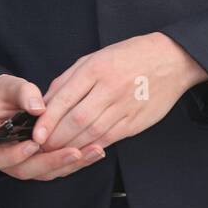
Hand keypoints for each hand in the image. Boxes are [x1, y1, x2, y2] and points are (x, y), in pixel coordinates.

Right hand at [0, 73, 106, 180]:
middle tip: (75, 152)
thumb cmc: (4, 93)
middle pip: (25, 170)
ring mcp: (23, 163)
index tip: (34, 144)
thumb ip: (23, 93)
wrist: (8, 100)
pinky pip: (57, 167)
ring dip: (70, 164)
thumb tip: (38, 108)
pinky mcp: (40, 161)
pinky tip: (95, 150)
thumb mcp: (8, 87)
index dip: (14, 155)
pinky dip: (76, 161)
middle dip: (52, 162)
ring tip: (94, 151)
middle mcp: (4, 158)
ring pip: (45, 172)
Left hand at [33, 33, 207, 153]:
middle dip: (56, 138)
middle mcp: (110, 88)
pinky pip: (109, 139)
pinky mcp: (136, 121)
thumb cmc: (129, 55)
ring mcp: (125, 106)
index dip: (48, 119)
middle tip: (41, 148)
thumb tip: (44, 102)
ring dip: (71, 146)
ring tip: (56, 152)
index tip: (35, 133)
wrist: (172, 59)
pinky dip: (91, 147)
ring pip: (92, 133)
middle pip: (77, 120)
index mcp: (96, 68)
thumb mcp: (95, 57)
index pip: (65, 98)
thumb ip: (68, 79)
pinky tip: (80, 151)